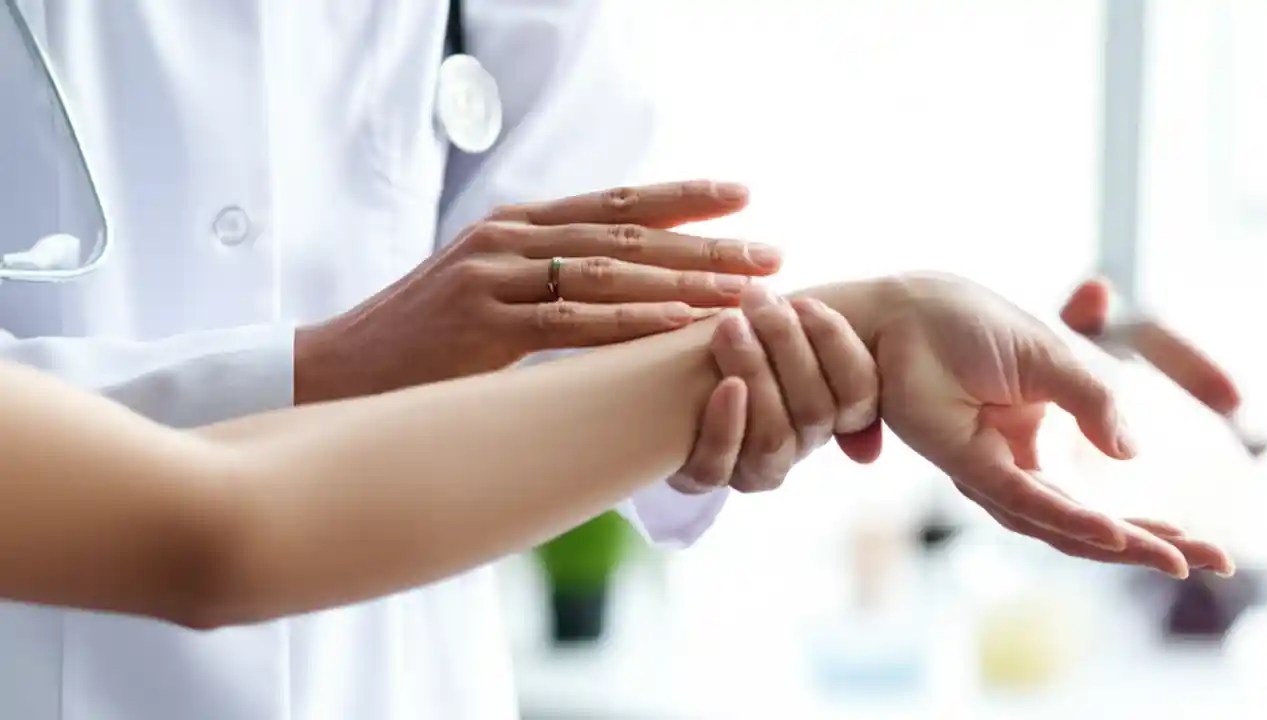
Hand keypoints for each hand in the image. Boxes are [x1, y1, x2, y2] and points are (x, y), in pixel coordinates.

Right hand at [295, 181, 781, 402]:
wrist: (338, 370)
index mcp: (513, 225)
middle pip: (626, 232)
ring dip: (686, 280)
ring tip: (747, 290)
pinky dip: (631, 320)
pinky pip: (570, 320)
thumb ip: (543, 285)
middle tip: (770, 251)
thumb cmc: (420, 345)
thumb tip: (615, 295)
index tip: (742, 198)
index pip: (613, 203)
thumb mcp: (486, 297)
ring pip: (609, 271)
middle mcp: (507, 237)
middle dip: (705, 243)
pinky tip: (679, 321)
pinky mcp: (480, 322)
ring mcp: (491, 275)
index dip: (681, 199)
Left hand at [669, 285, 880, 493]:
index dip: (836, 346)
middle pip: (816, 410)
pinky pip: (720, 467)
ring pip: (774, 437)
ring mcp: (753, 466)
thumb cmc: (741, 338)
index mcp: (833, 410)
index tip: (803, 302)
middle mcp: (800, 444)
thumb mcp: (788, 328)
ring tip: (730, 326)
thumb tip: (868, 428)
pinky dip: (726, 425)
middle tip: (757, 300)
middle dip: (786, 346)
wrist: (670, 373)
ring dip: (755, 374)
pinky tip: (725, 385)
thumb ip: (832, 343)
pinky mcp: (703, 476)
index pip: (859, 392)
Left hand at [856, 273, 1233, 577]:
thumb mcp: (1055, 360)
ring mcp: (989, 469)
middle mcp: (1011, 465)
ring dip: (1121, 541)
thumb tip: (1130, 453)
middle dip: (1149, 545)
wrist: (910, 308)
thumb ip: (1096, 400)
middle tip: (1210, 562)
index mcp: (1031, 441)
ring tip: (1174, 557)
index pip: (1096, 501)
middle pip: (1085, 527)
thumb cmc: (965, 324)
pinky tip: (1113, 532)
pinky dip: (1070, 517)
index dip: (1149, 525)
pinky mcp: (968, 462)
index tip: (1200, 544)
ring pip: (1060, 525)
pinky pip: (1026, 499)